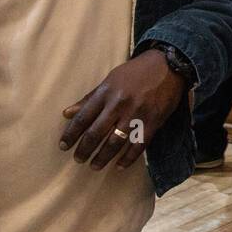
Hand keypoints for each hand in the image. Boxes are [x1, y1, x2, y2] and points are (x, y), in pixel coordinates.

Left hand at [59, 50, 188, 169]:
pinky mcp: (153, 122)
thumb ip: (90, 98)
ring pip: (115, 142)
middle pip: (96, 133)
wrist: (168, 65)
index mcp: (106, 93)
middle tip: (78, 159)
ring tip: (94, 166)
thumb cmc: (136, 72)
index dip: (71, 134)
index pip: (83, 117)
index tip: (63, 146)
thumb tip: (67, 113)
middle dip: (85, 149)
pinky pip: (138, 145)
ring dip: (103, 157)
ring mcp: (136, 114)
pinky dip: (128, 158)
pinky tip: (119, 166)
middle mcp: (119, 105)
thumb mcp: (110, 80)